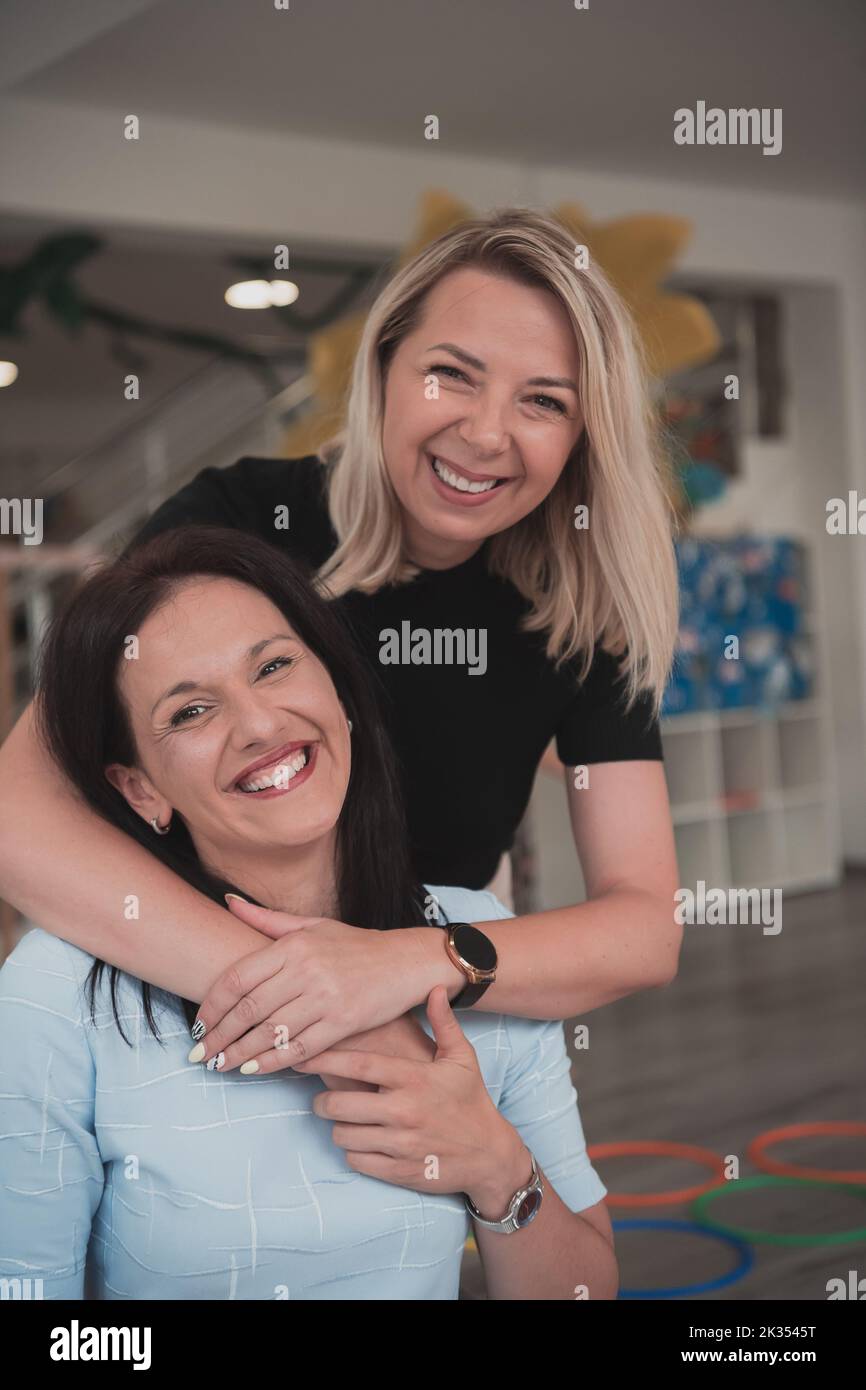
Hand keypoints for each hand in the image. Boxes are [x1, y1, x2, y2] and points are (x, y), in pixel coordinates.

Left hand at [189, 895, 455, 1074]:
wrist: (406, 962)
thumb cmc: (356, 945)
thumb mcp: (313, 925)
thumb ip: (267, 919)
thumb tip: (228, 902)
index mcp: (294, 945)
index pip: (239, 978)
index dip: (212, 1005)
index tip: (198, 1025)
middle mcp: (307, 970)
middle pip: (249, 1009)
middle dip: (219, 1036)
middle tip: (198, 1054)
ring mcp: (325, 998)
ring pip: (269, 1032)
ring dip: (239, 1053)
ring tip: (218, 1066)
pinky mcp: (343, 1023)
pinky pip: (299, 1048)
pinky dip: (271, 1062)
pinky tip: (252, 1070)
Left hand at [294, 985, 527, 1212]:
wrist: (490, 1155)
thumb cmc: (471, 1100)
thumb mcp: (461, 1058)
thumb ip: (444, 1022)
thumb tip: (436, 986)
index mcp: (414, 1079)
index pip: (357, 1066)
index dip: (324, 1060)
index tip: (302, 1057)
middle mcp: (404, 1111)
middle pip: (338, 1107)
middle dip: (321, 1102)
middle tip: (322, 1098)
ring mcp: (400, 1145)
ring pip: (343, 1135)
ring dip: (338, 1127)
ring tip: (345, 1120)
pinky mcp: (398, 1172)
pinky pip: (356, 1160)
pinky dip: (353, 1151)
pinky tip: (363, 1141)